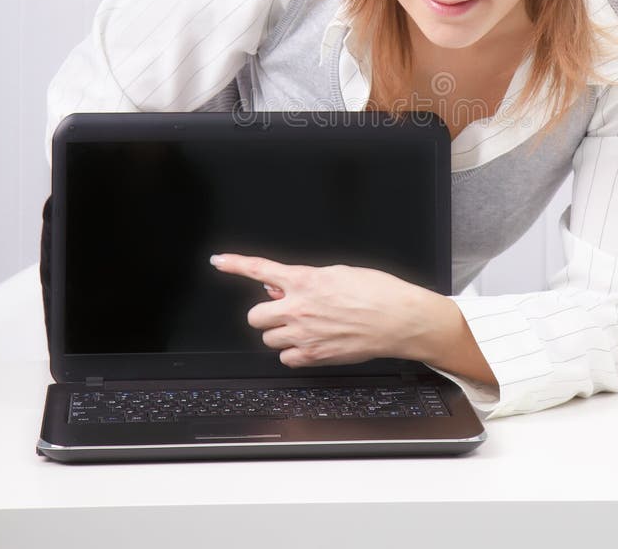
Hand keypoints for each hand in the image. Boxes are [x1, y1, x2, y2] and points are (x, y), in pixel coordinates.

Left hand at [209, 254, 436, 367]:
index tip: (219, 261)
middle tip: (283, 310)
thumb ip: (306, 279)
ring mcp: (304, 334)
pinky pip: (286, 358)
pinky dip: (293, 351)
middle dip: (266, 313)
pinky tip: (310, 342)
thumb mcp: (339, 272)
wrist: (398, 319)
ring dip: (279, 332)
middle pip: (255, 316)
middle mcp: (299, 308)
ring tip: (304, 326)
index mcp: (305, 280)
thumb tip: (283, 285)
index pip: (260, 269)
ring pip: (268, 339)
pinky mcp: (314, 356)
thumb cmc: (377, 292)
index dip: (235, 264)